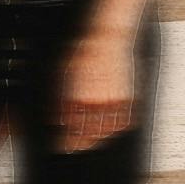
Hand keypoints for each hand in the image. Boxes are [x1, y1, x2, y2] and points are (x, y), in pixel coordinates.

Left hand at [56, 26, 136, 151]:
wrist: (107, 37)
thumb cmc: (84, 52)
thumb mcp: (62, 75)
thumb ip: (59, 100)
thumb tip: (56, 120)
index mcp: (78, 98)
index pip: (71, 130)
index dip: (65, 141)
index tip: (62, 145)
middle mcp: (96, 103)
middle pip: (88, 135)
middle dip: (80, 143)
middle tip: (76, 146)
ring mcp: (114, 101)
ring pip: (106, 131)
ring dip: (98, 138)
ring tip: (92, 140)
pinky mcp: (128, 98)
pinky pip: (124, 122)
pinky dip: (116, 128)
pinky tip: (110, 129)